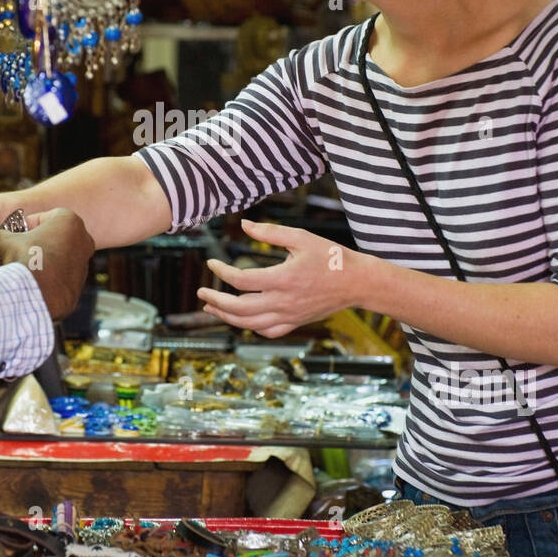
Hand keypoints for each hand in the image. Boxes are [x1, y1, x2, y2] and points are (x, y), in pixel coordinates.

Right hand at [0, 209, 94, 319]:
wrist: (33, 294)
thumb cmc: (24, 260)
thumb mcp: (5, 240)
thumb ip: (1, 234)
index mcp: (70, 221)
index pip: (44, 217)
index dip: (27, 225)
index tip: (16, 234)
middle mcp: (83, 240)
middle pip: (54, 237)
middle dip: (37, 243)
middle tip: (19, 250)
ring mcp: (83, 265)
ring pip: (59, 259)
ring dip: (43, 261)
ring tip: (25, 269)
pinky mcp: (78, 286)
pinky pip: (60, 279)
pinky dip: (48, 280)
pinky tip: (33, 283)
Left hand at [197, 220, 359, 337]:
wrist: (357, 282)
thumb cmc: (330, 257)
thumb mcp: (301, 238)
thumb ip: (270, 232)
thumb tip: (243, 224)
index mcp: (282, 279)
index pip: (240, 280)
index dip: (221, 272)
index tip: (211, 263)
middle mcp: (283, 302)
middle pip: (239, 309)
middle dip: (215, 302)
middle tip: (200, 294)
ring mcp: (289, 316)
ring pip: (249, 324)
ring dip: (226, 317)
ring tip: (210, 309)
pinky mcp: (295, 323)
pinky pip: (267, 332)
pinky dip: (249, 328)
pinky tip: (240, 319)